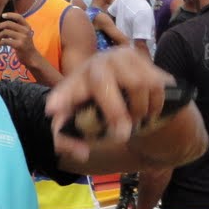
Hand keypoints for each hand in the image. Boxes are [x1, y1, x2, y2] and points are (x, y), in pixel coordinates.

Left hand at [0, 14, 40, 66]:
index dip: (10, 15)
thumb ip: (16, 29)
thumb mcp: (23, 35)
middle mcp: (26, 31)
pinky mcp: (19, 45)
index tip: (2, 15)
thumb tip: (1, 25)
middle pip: (8, 24)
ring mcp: (23, 38)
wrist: (31, 58)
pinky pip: (5, 41)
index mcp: (27, 27)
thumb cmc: (24, 46)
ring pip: (5, 32)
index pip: (18, 17)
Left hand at [44, 49, 171, 162]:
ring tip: (136, 118)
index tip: (53, 110)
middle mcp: (95, 64)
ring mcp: (118, 56)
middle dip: (115, 112)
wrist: (120, 84)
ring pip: (137, 84)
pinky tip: (148, 109)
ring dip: (139, 109)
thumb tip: (82, 153)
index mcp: (75, 82)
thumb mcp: (80, 122)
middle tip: (122, 135)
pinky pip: (156, 84)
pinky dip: (155, 103)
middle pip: (103, 83)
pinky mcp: (140, 56)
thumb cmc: (95, 106)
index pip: (64, 90)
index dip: (60, 98)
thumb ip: (72, 142)